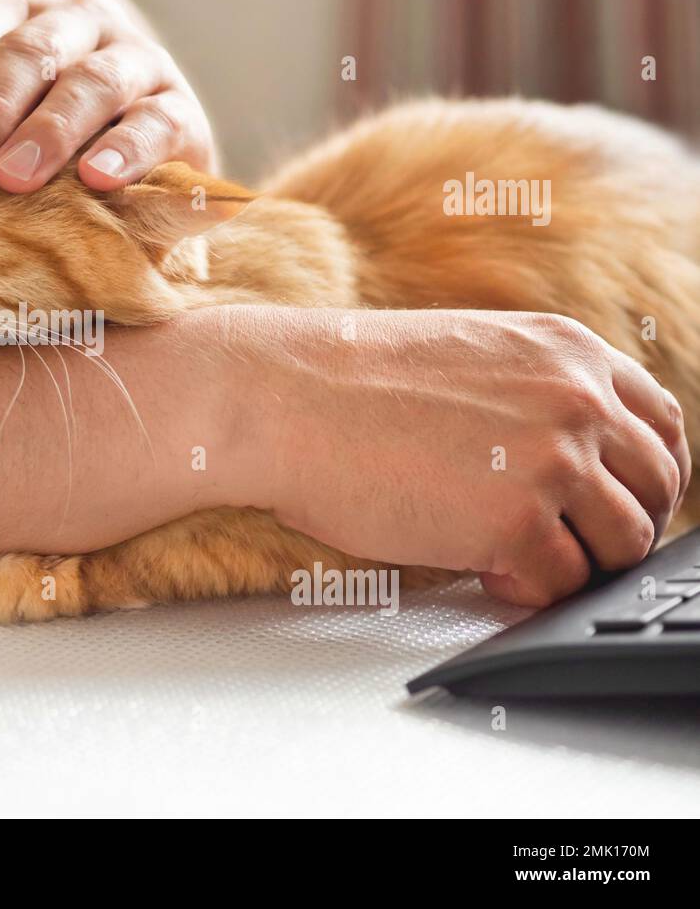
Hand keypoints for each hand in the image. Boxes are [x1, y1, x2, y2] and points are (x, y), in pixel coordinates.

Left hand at [0, 0, 214, 192]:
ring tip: (12, 178)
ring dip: (49, 131)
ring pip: (92, 81)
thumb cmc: (24, 153)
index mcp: (17, 14)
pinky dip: (129, 149)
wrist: (118, 190)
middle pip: (27, 51)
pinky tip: (98, 178)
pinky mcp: (182, 111)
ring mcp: (136, 61)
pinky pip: (157, 123)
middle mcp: (79, 23)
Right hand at [227, 308, 690, 606]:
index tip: (626, 501)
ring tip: (521, 560)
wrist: (280, 398)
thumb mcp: (465, 353)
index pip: (661, 422)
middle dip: (624, 526)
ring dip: (580, 561)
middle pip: (656, 486)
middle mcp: (576, 401)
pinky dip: (531, 590)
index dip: (650, 473)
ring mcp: (552, 462)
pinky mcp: (515, 524)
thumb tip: (562, 453)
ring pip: (624, 542)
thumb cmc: (344, 380)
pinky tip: (488, 574)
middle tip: (577, 547)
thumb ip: (531, 390)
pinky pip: (562, 582)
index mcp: (566, 351)